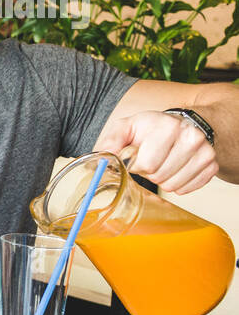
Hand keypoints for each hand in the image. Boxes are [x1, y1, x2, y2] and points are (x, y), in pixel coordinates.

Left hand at [95, 110, 216, 193]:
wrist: (183, 124)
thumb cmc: (151, 128)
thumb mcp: (127, 127)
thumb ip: (111, 141)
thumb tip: (102, 158)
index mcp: (168, 127)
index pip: (148, 165)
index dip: (137, 166)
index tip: (137, 157)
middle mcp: (191, 138)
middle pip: (160, 176)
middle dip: (149, 173)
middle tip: (151, 160)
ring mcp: (205, 152)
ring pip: (173, 186)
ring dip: (162, 180)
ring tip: (162, 163)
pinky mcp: (212, 166)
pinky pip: (187, 189)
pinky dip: (177, 184)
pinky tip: (174, 169)